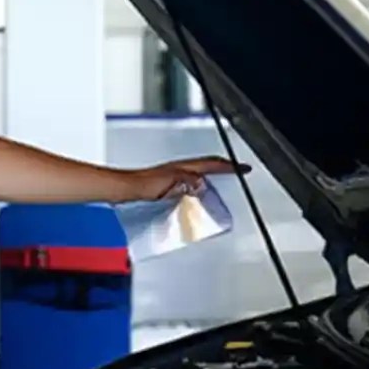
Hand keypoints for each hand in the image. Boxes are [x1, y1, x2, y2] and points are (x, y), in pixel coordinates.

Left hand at [134, 156, 248, 200]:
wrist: (125, 189)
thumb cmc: (142, 184)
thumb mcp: (171, 181)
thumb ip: (188, 181)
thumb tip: (204, 184)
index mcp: (183, 167)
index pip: (212, 164)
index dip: (229, 166)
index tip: (244, 168)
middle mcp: (179, 170)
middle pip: (207, 168)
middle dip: (223, 171)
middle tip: (235, 176)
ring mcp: (172, 178)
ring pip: (197, 178)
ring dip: (209, 183)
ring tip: (219, 193)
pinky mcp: (165, 188)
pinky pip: (188, 188)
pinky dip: (196, 193)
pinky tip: (195, 204)